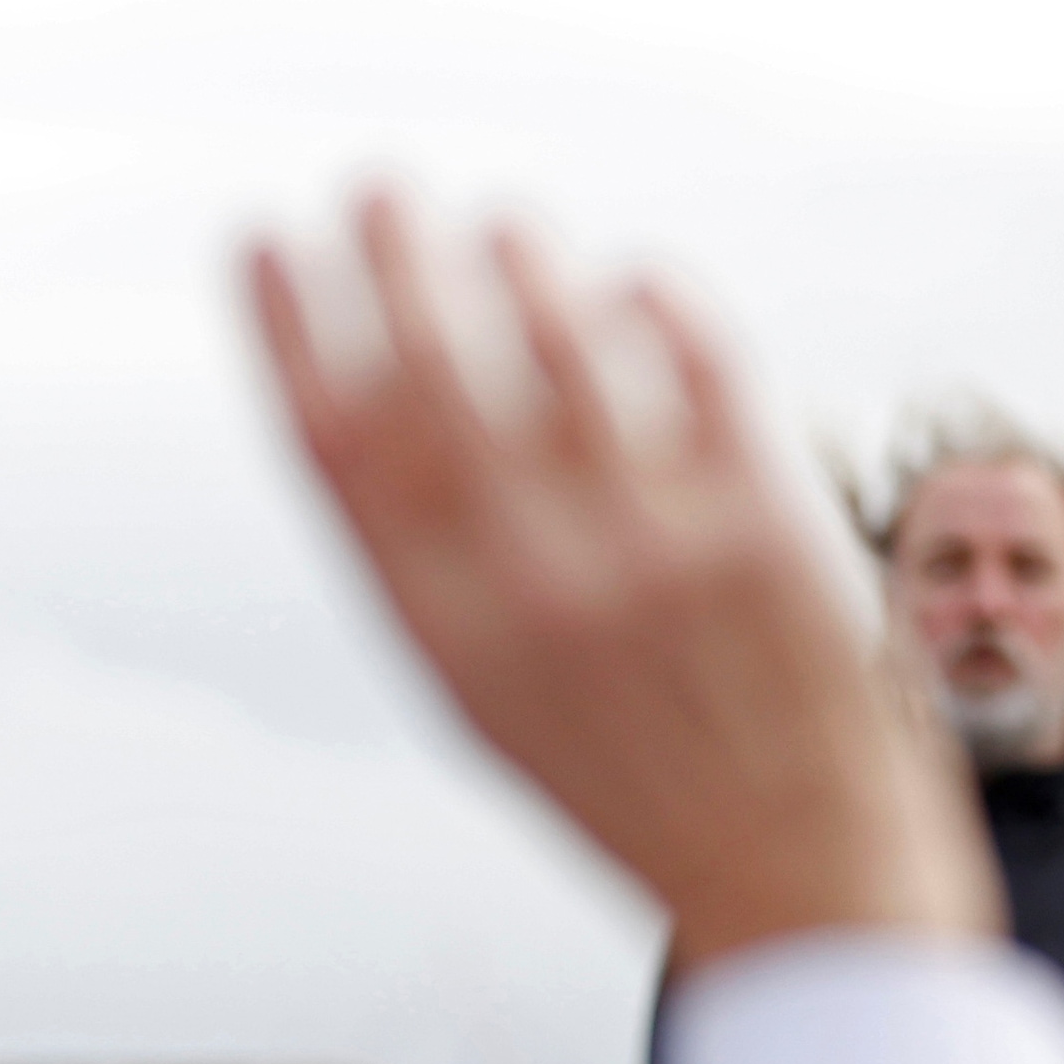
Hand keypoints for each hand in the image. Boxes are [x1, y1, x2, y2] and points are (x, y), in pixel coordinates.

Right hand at [247, 194, 996, 976]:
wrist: (800, 873)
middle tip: (377, 190)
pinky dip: (651, 298)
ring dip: (517, 257)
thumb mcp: (497, 705)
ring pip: (561, 340)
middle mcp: (538, 586)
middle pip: (434, 372)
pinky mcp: (763, 520)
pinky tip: (629, 279)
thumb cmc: (640, 787)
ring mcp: (655, 547)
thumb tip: (383, 403)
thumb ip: (439, 572)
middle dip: (389, 257)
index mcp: (451, 639)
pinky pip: (694, 358)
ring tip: (500, 222)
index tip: (263, 244)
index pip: (337, 445)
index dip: (288, 328)